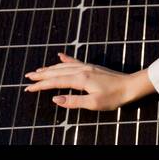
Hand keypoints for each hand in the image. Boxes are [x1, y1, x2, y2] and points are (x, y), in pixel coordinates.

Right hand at [24, 52, 152, 110]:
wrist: (131, 85)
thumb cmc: (114, 97)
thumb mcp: (94, 104)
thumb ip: (73, 102)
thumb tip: (55, 99)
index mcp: (80, 79)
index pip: (55, 82)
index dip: (41, 86)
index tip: (28, 89)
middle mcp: (82, 70)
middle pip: (57, 72)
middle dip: (41, 75)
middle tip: (27, 78)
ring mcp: (87, 67)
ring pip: (63, 66)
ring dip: (50, 68)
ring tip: (38, 70)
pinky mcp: (92, 67)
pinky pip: (75, 61)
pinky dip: (65, 59)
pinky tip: (60, 55)